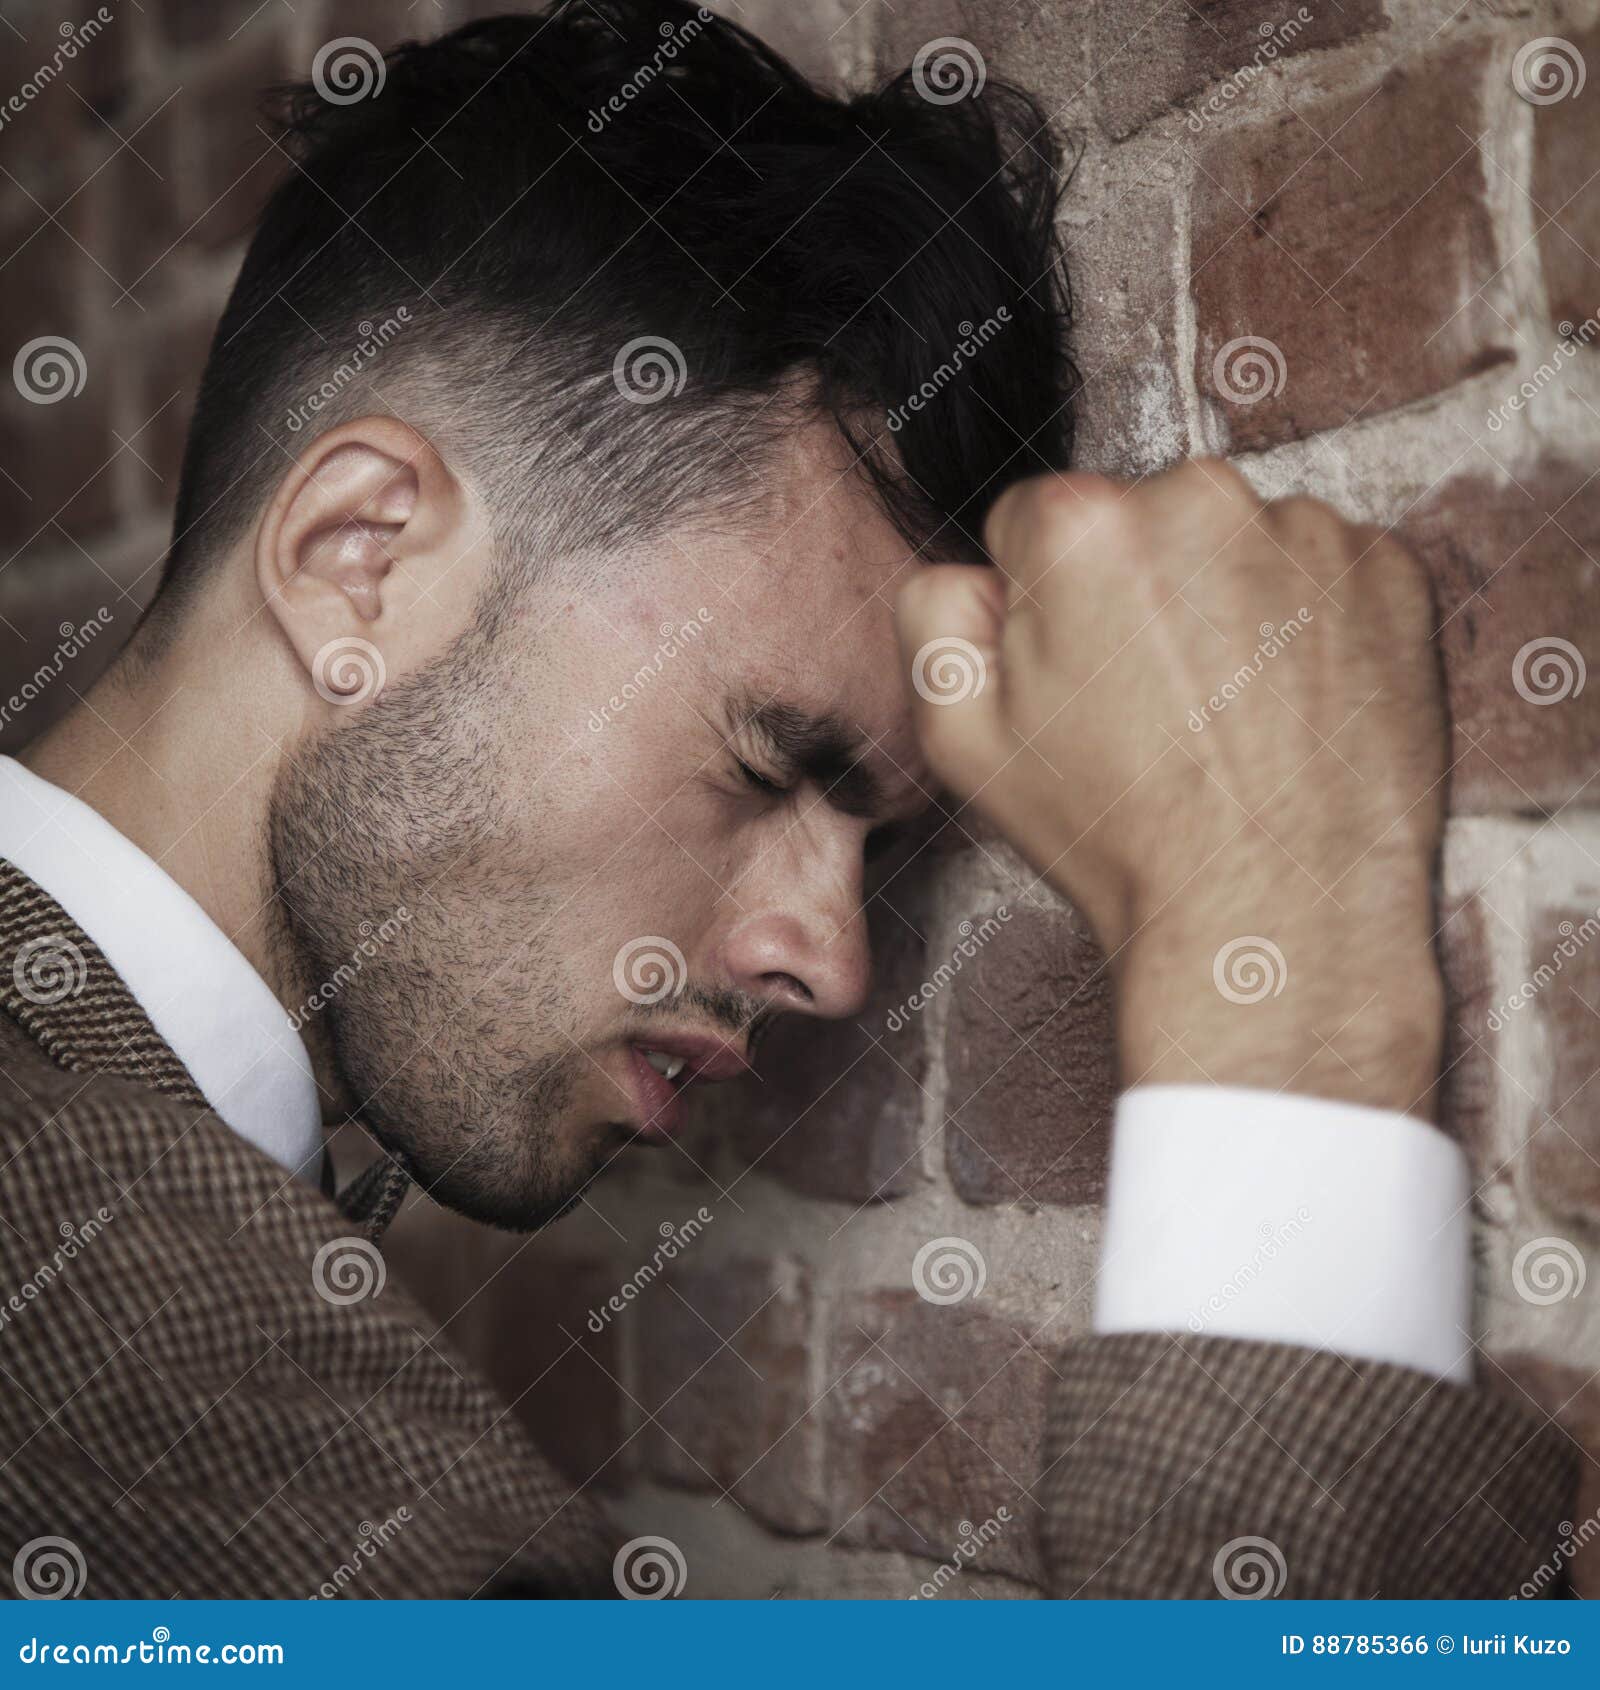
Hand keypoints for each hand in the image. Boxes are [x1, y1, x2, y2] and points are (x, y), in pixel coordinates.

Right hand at [896, 458, 1446, 1118]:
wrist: (1275, 910)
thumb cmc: (1123, 834)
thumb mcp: (959, 738)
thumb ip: (933, 614)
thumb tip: (975, 569)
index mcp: (1083, 526)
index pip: (1034, 522)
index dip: (1043, 605)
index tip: (1077, 674)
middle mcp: (1201, 499)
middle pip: (1139, 521)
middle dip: (1136, 594)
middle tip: (1149, 705)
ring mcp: (1307, 532)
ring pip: (1232, 545)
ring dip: (1223, 605)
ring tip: (1223, 715)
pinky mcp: (1386, 571)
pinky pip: (1317, 573)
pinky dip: (1302, 623)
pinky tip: (1283, 706)